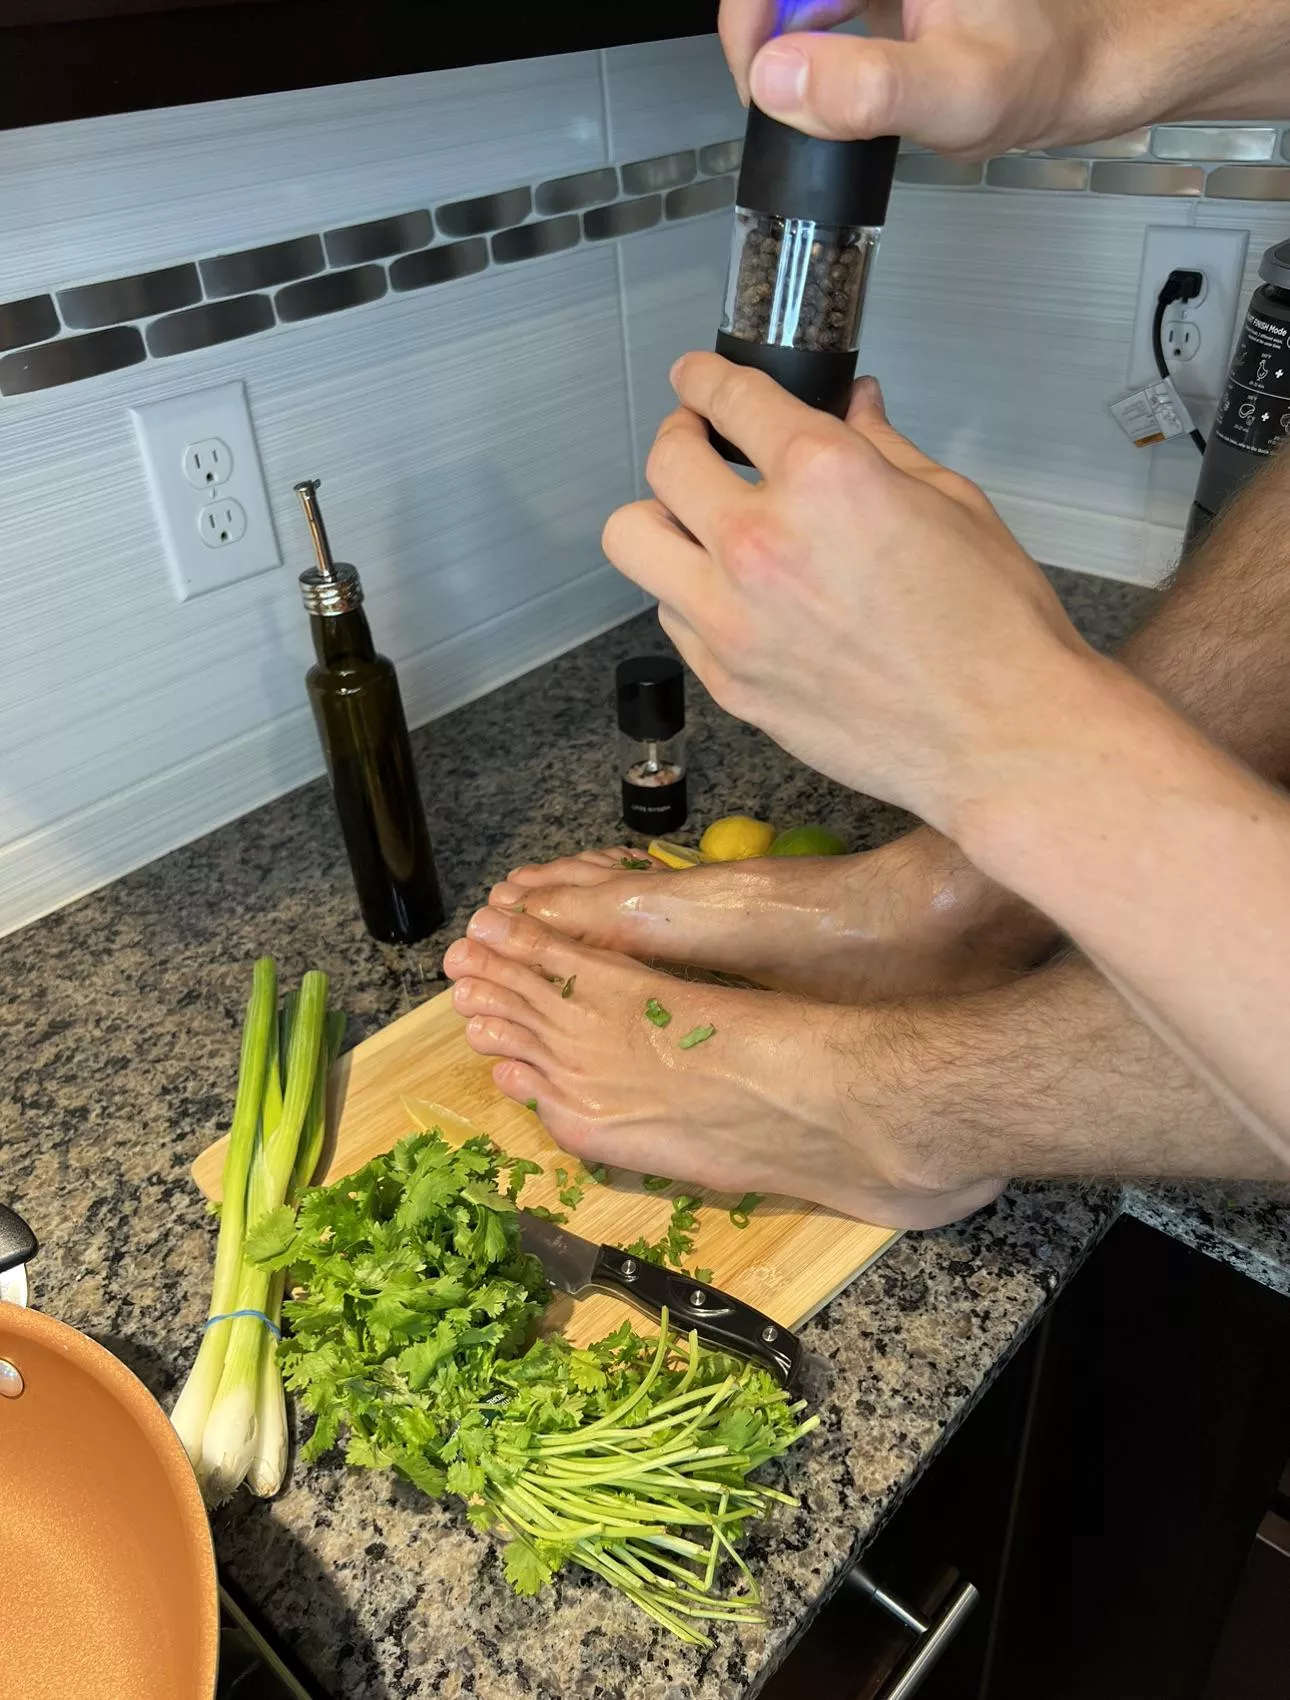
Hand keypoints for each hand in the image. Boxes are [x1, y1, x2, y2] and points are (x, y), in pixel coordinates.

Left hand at [601, 356, 1088, 835]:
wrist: (1000, 737)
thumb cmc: (995, 631)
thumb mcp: (954, 504)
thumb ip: (883, 447)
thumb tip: (855, 408)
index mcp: (825, 478)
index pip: (728, 398)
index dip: (703, 378)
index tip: (695, 379)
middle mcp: (762, 543)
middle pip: (664, 462)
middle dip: (679, 438)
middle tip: (700, 444)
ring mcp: (733, 619)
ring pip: (633, 540)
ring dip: (663, 521)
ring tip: (700, 524)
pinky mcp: (728, 681)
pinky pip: (672, 616)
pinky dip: (690, 595)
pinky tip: (734, 596)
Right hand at [719, 0, 1230, 156]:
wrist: (1091, 66)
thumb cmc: (1043, 69)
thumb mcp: (954, 94)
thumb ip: (865, 90)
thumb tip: (780, 81)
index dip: (750, 20)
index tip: (759, 80)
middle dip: (766, 32)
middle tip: (777, 97)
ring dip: (786, 34)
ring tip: (805, 89)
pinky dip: (811, 32)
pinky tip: (832, 69)